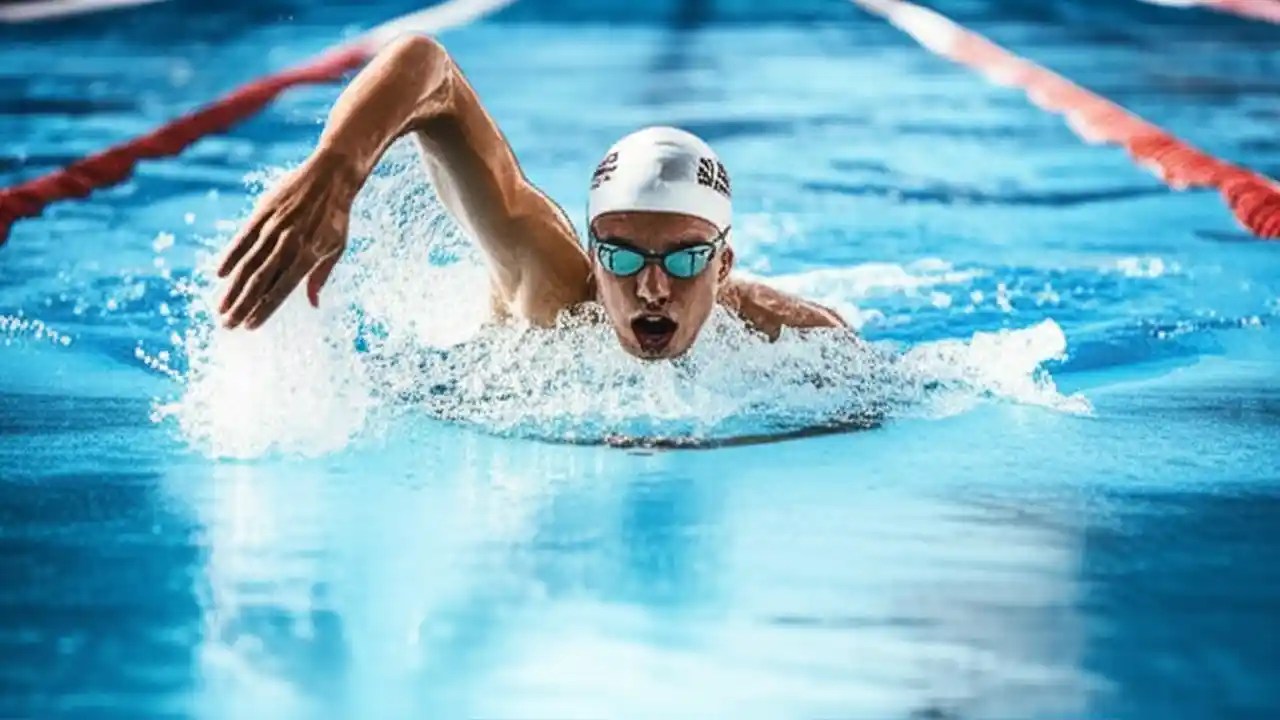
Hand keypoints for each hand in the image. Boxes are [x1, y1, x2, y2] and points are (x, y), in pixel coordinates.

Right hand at [216, 150, 358, 328]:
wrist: (331, 176)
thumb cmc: (336, 217)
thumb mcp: (336, 248)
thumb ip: (320, 276)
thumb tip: (313, 305)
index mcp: (308, 256)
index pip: (281, 290)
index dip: (264, 309)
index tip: (250, 327)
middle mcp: (288, 244)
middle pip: (260, 282)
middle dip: (242, 306)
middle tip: (227, 325)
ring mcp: (273, 228)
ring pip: (248, 264)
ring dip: (232, 289)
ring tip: (220, 308)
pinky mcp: (262, 213)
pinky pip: (242, 239)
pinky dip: (230, 257)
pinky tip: (219, 275)